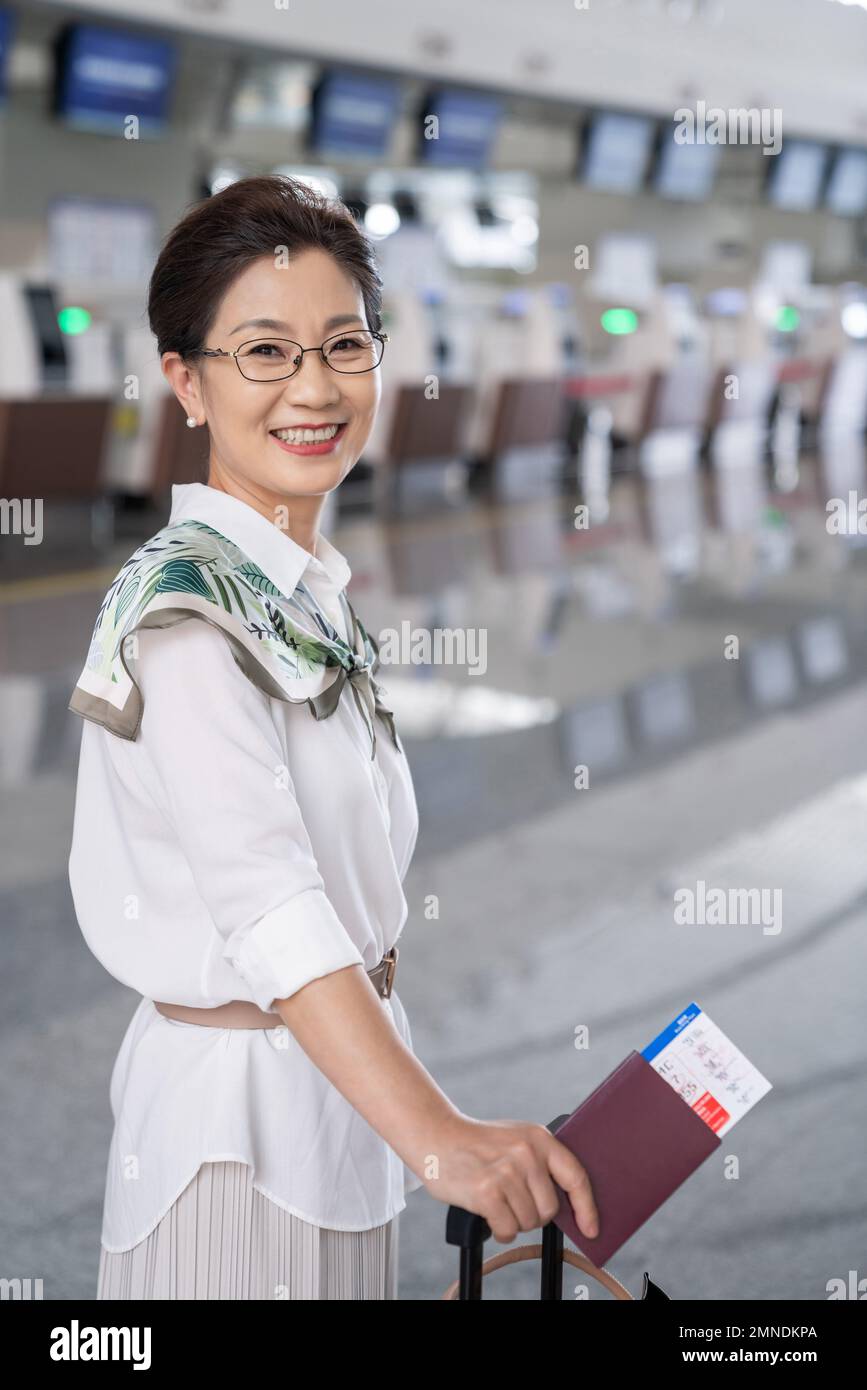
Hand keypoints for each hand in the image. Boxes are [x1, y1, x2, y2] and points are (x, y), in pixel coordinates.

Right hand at [422, 1112, 598, 1244]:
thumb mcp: (516, 1139)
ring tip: (497, 1201)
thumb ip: (541, 1163)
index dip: (587, 1207)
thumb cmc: (478, 1144)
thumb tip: (568, 1203)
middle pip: (550, 1209)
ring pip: (528, 1222)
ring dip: (514, 1222)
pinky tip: (489, 1213)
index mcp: (538, 1138)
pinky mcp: (487, 1192)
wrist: (437, 1136)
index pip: (575, 1177)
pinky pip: (507, 1229)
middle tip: (514, 1202)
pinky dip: (500, 1230)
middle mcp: (525, 1153)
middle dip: (534, 1215)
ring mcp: (506, 1172)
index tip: (590, 1228)